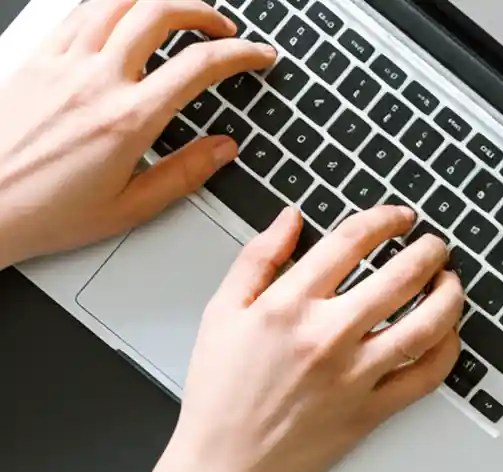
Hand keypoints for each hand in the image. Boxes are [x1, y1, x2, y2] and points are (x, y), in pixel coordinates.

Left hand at [0, 0, 274, 267]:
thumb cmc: (44, 213)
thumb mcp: (129, 208)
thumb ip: (184, 174)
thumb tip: (223, 149)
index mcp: (128, 121)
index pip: (199, 66)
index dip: (241, 55)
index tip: (259, 56)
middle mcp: (96, 82)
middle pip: (160, 13)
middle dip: (204, 12)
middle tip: (223, 29)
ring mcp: (63, 64)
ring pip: (119, 1)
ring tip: (178, 12)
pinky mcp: (37, 60)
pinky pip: (80, 12)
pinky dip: (112, 4)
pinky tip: (124, 16)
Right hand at [137, 207, 464, 471]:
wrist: (227, 466)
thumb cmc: (220, 393)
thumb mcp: (221, 313)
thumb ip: (257, 259)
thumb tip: (291, 217)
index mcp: (287, 306)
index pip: (351, 242)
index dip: (385, 220)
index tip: (400, 218)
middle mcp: (327, 337)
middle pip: (400, 277)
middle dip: (429, 252)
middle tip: (435, 245)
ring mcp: (355, 376)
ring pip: (425, 325)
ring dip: (449, 295)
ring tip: (450, 282)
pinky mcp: (372, 411)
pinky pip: (426, 376)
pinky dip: (447, 349)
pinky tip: (447, 332)